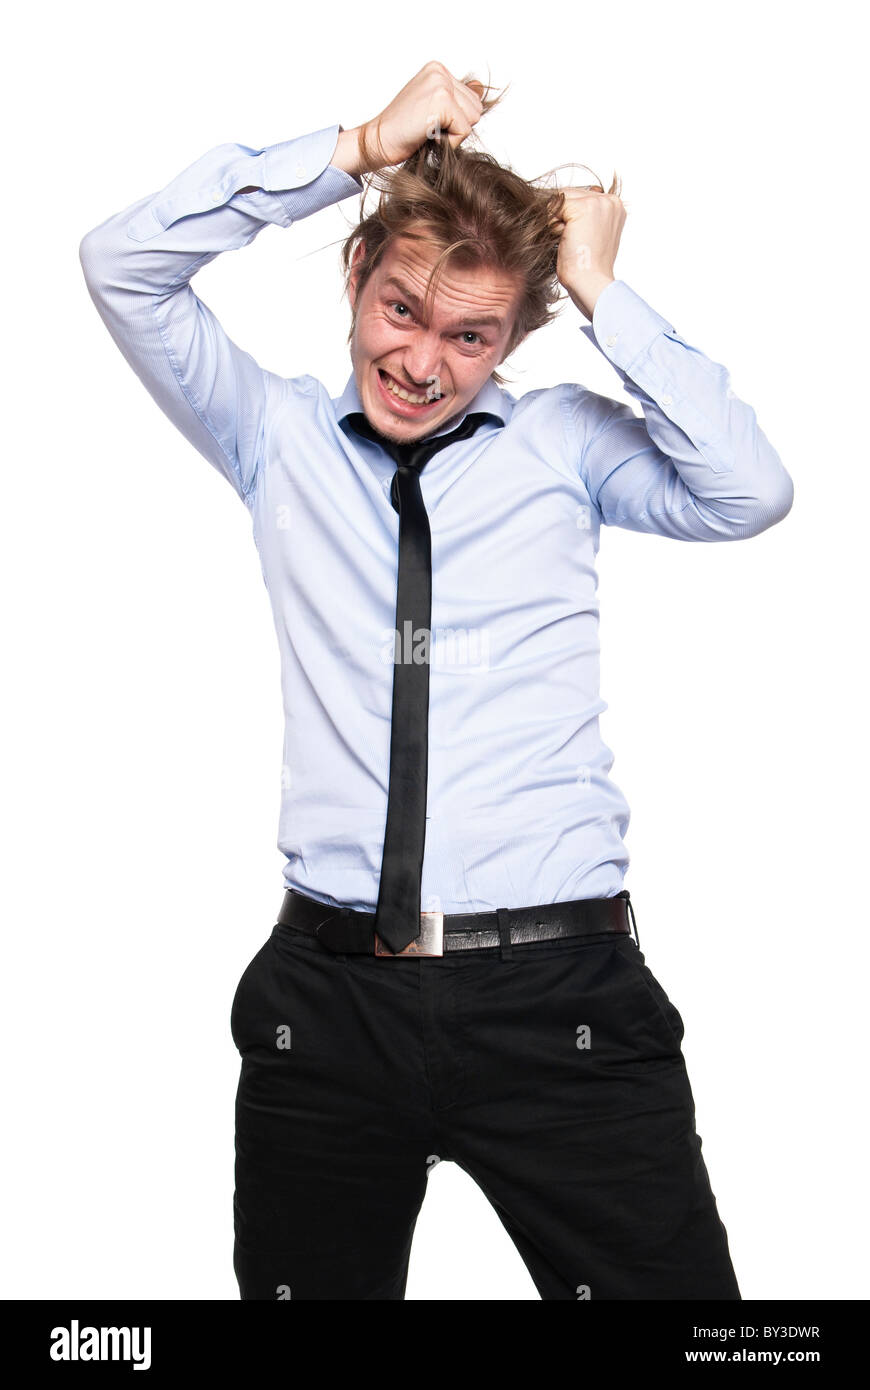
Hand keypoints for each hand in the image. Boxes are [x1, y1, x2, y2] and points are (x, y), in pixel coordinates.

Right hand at [333, 60, 486, 176]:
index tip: (429, 122)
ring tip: (429, 131)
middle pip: (476, 108)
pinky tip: (429, 136)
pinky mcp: (442, 101)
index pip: (471, 100)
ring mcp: (440, 84)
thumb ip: (458, 98)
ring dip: (453, 134)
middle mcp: (440, 72)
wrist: (378, 141)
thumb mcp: (434, 109)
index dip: (454, 121)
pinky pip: (464, 130)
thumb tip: (481, 87)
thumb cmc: (403, 131)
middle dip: (457, 126)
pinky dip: (449, 142)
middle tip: (429, 128)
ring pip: (473, 119)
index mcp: (437, 70)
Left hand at [555, 187, 625, 320]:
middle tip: (570, 241)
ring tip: (569, 241)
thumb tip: (555, 201)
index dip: (567, 216)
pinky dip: (552, 226)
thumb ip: (582, 217)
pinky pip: (553, 208)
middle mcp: (611, 200)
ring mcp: (598, 202)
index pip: (579, 196)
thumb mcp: (589, 235)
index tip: (574, 237)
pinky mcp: (584, 207)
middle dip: (561, 216)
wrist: (590, 282)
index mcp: (614, 206)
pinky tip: (564, 240)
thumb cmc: (587, 266)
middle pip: (569, 194)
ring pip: (560, 200)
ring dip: (556, 221)